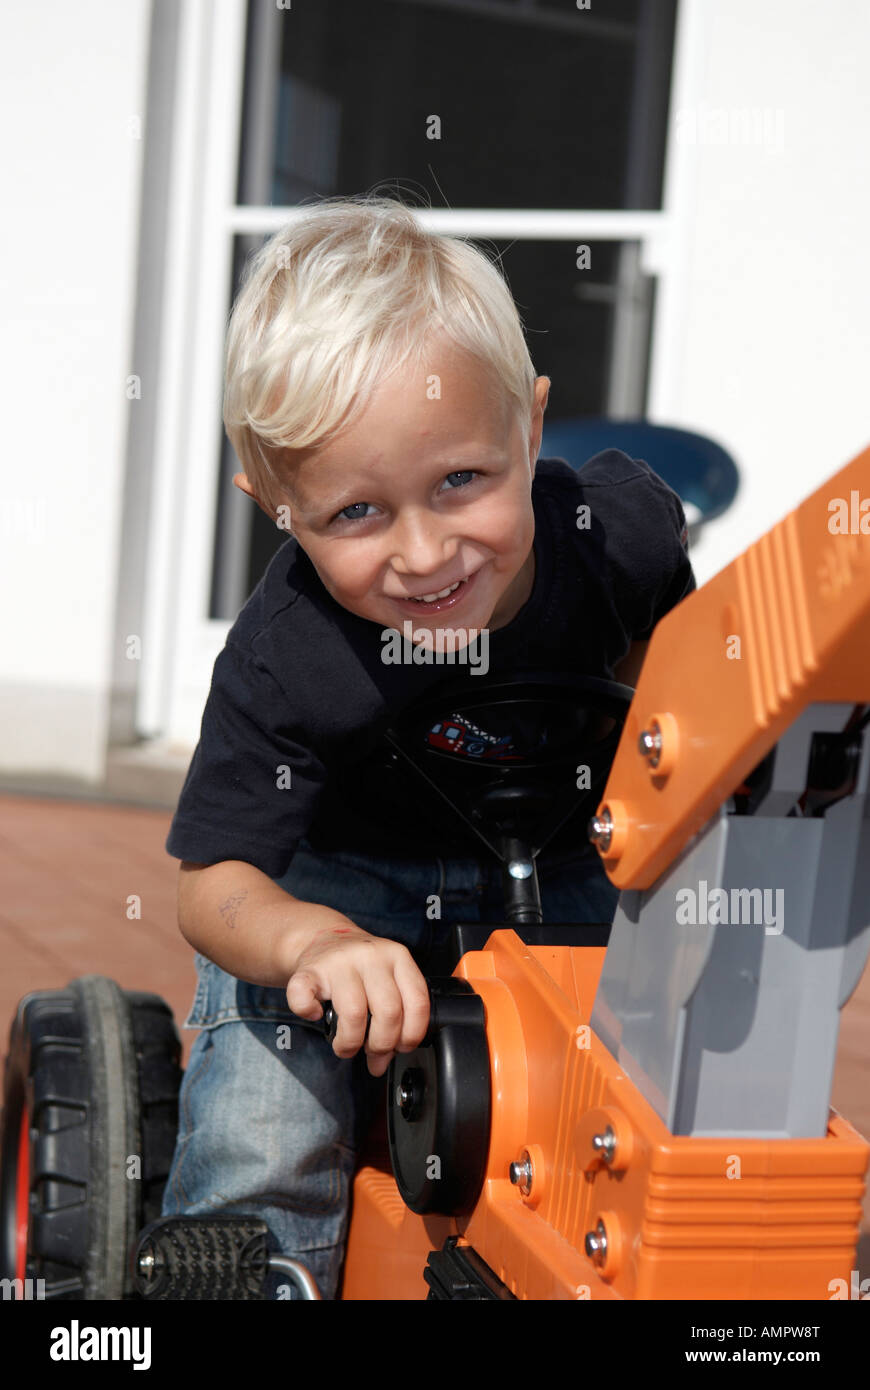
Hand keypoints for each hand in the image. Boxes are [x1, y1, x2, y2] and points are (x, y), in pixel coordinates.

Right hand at [285, 921, 429, 1076]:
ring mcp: (339, 961)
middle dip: (381, 1044)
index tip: (401, 1047)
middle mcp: (371, 955)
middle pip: (388, 1012)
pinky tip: (315, 1015)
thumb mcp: (387, 979)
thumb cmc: (358, 967)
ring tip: (346, 1046)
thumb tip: (384, 1060)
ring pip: (354, 1013)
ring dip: (350, 1042)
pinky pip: (305, 998)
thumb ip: (395, 1015)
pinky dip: (309, 1013)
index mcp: (398, 957)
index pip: (417, 1002)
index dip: (412, 1034)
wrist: (323, 937)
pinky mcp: (309, 970)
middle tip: (371, 1051)